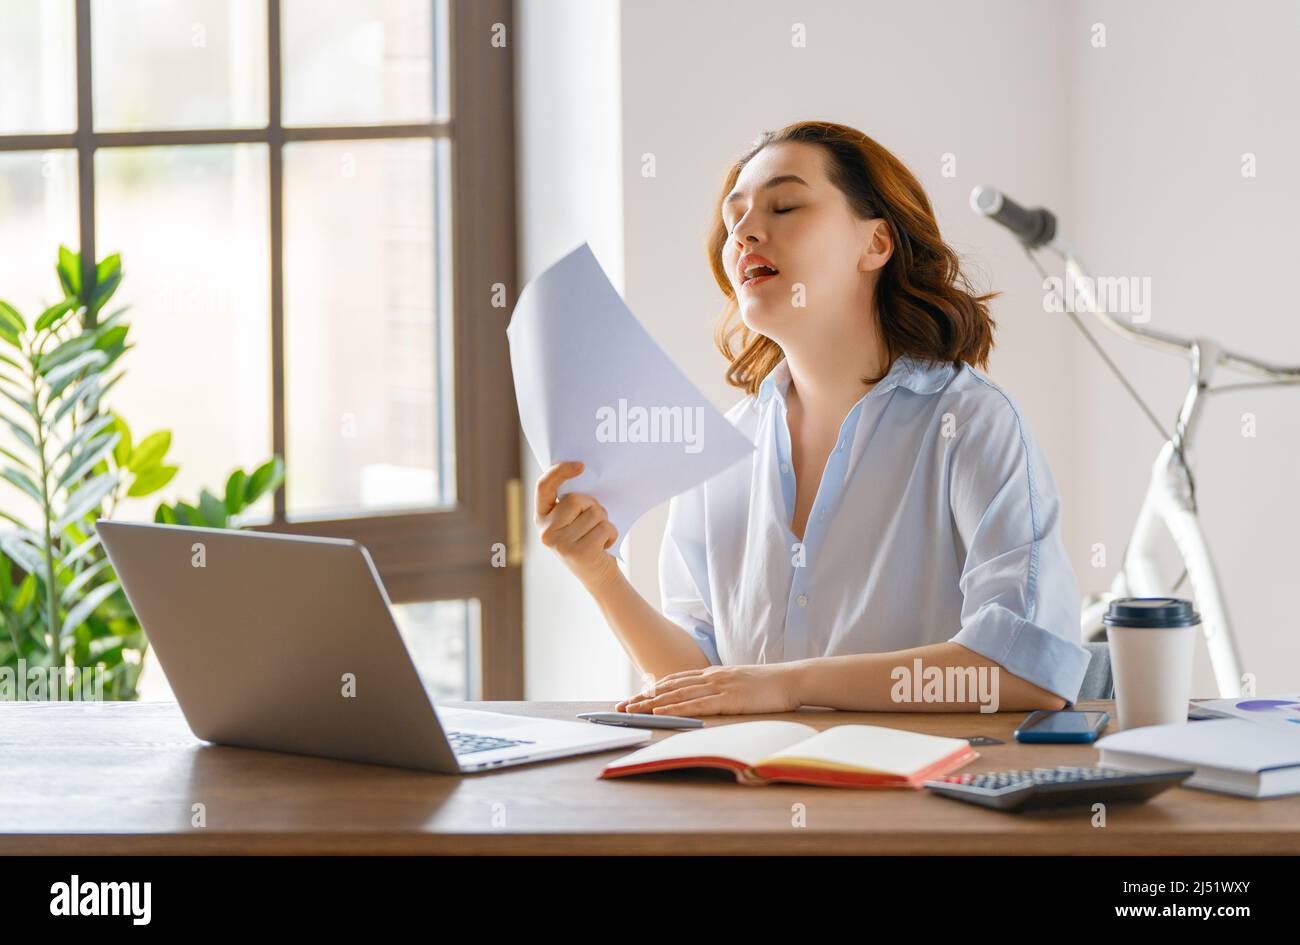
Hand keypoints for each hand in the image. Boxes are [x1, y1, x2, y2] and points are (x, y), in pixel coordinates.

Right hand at [534, 460, 619, 589]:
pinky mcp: (579, 553)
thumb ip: (571, 502)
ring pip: (594, 513)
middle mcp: (546, 532)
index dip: (559, 472)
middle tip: (594, 522)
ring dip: (604, 522)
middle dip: (593, 506)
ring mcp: (560, 544)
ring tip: (598, 536)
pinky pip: (604, 527)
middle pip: (576, 499)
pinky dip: (611, 533)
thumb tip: (584, 471)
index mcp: (541, 518)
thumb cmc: (588, 539)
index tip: (581, 466)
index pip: (543, 486)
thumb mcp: (573, 520)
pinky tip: (604, 546)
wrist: (598, 575)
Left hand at [614, 664, 802, 716]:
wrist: (791, 680)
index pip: (675, 680)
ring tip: (632, 710)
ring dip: (651, 703)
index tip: (634, 697)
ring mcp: (718, 686)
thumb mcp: (739, 683)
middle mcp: (710, 677)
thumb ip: (721, 688)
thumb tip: (707, 698)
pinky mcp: (728, 699)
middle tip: (621, 707)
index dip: (652, 688)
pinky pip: (696, 704)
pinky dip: (675, 707)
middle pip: (669, 686)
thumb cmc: (768, 685)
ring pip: (677, 694)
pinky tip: (661, 711)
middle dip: (643, 697)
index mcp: (713, 673)